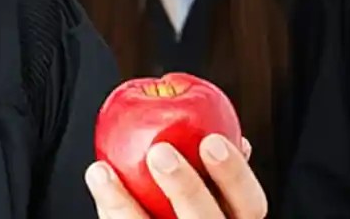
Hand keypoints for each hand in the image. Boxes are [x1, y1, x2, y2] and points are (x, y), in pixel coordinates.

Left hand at [84, 134, 265, 217]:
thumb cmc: (187, 210)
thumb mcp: (215, 198)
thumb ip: (219, 176)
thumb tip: (237, 140)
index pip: (251, 206)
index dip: (234, 174)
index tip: (212, 139)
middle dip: (185, 188)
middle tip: (159, 150)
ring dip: (124, 204)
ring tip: (102, 170)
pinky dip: (109, 208)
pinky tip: (98, 176)